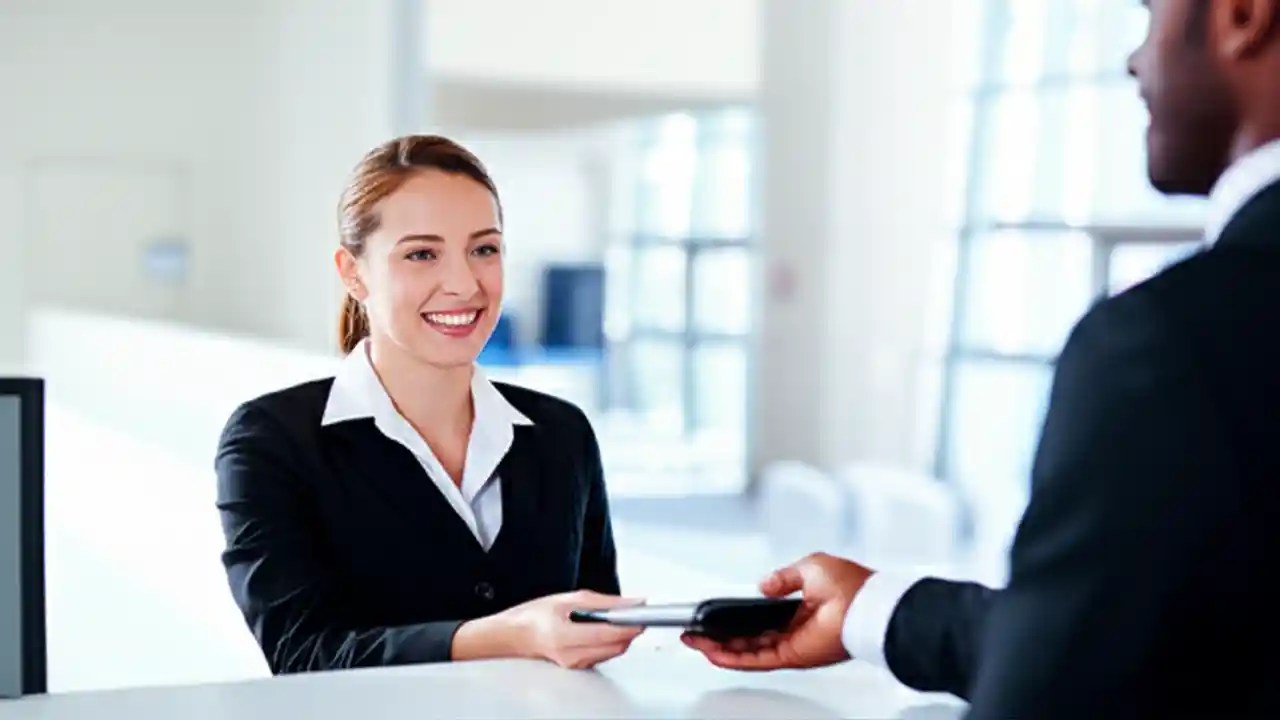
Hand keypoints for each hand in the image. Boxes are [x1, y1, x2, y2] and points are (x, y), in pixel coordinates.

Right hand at [489, 590, 645, 668]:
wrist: (517, 635)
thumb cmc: (536, 616)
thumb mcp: (569, 599)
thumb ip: (603, 602)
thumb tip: (630, 603)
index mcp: (564, 636)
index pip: (606, 634)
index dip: (628, 625)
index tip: (642, 615)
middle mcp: (571, 655)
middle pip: (614, 647)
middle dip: (629, 631)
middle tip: (634, 613)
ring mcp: (576, 664)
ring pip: (612, 652)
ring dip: (621, 636)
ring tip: (618, 619)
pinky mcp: (580, 666)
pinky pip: (604, 655)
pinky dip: (610, 642)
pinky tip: (605, 629)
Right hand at [681, 552, 871, 670]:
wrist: (868, 605)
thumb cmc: (852, 585)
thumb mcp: (811, 566)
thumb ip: (783, 576)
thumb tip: (764, 584)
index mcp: (800, 609)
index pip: (759, 620)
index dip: (735, 620)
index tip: (714, 616)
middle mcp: (794, 630)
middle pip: (747, 639)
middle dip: (718, 637)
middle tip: (695, 633)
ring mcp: (791, 646)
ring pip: (746, 652)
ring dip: (719, 648)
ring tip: (695, 642)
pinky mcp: (792, 657)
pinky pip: (756, 660)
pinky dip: (733, 657)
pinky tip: (714, 652)